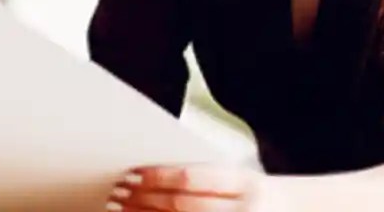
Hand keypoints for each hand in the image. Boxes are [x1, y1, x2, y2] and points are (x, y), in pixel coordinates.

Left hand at [107, 165, 286, 211]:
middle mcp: (246, 210)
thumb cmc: (267, 200)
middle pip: (183, 207)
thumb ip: (210, 182)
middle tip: (115, 195)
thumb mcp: (246, 182)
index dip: (158, 178)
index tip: (131, 174)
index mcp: (246, 183)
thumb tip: (154, 180)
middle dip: (145, 201)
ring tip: (119, 211)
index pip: (193, 179)